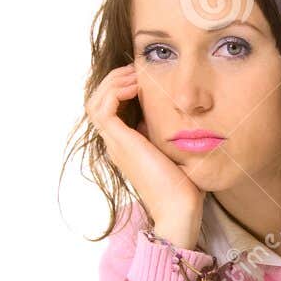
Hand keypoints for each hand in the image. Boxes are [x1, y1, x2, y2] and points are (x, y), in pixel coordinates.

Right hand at [86, 64, 207, 246]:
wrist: (179, 209)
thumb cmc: (184, 185)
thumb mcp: (174, 149)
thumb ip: (168, 131)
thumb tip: (180, 111)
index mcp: (126, 144)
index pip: (110, 107)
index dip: (122, 87)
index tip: (144, 77)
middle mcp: (116, 143)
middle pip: (98, 101)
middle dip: (115, 80)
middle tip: (138, 70)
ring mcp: (115, 143)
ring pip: (95, 102)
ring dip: (114, 82)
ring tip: (136, 75)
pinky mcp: (120, 143)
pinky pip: (103, 108)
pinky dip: (116, 91)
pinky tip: (136, 87)